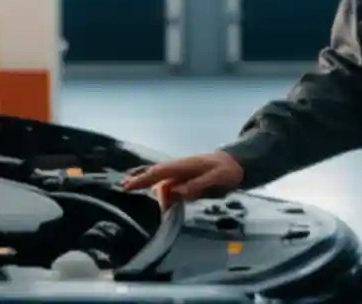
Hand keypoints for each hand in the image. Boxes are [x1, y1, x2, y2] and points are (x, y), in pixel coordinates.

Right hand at [120, 152, 244, 207]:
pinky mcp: (187, 179)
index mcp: (185, 167)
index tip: (128, 186)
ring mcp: (183, 174)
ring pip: (162, 181)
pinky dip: (160, 190)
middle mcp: (181, 169)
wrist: (238, 163)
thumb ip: (198, 185)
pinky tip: (156, 200)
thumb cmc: (228, 171)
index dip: (143, 179)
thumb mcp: (217, 178)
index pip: (160, 172)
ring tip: (133, 191)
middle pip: (157, 175)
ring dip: (149, 185)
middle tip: (123, 187)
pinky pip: (169, 185)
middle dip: (140, 179)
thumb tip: (176, 192)